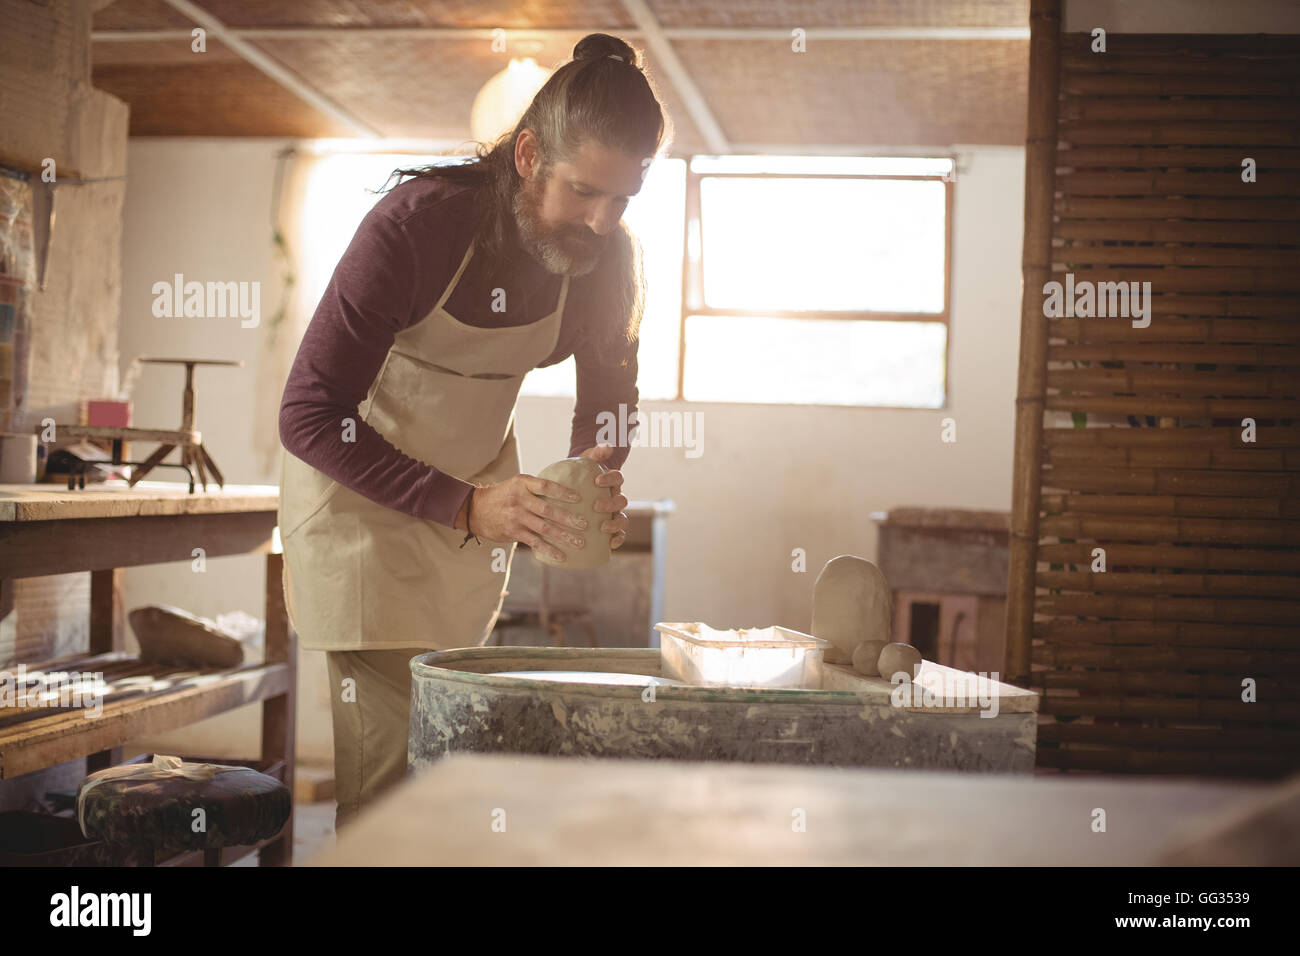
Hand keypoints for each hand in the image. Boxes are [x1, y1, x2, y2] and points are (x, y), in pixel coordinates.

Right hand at [461, 474, 590, 562]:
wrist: (476, 509)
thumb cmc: (503, 495)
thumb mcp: (517, 484)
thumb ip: (536, 488)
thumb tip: (565, 490)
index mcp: (523, 484)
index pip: (546, 486)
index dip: (563, 492)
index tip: (579, 498)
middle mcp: (520, 500)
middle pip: (548, 510)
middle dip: (569, 518)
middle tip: (585, 524)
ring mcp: (517, 517)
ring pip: (544, 528)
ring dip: (564, 536)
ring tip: (579, 542)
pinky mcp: (514, 532)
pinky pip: (535, 542)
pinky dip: (549, 550)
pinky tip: (561, 556)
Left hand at [579, 444, 629, 550]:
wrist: (571, 491)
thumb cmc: (578, 476)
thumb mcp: (584, 462)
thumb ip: (594, 454)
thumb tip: (608, 447)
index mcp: (611, 482)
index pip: (618, 478)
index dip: (611, 480)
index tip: (597, 481)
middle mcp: (615, 498)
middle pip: (622, 501)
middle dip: (611, 504)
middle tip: (596, 506)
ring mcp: (613, 514)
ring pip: (623, 520)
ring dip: (615, 524)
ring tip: (602, 527)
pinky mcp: (610, 529)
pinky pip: (620, 536)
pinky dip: (618, 540)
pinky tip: (610, 544)